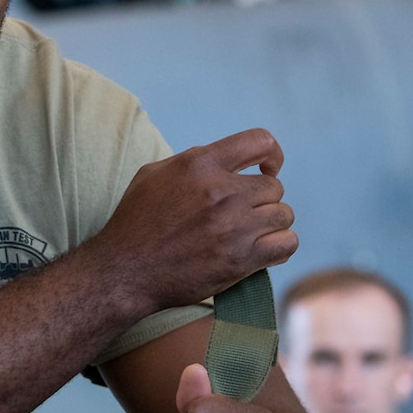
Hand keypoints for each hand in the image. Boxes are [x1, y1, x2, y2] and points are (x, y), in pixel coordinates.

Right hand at [93, 129, 293, 311]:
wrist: (126, 270)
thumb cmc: (136, 221)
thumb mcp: (154, 174)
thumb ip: (193, 160)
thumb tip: (225, 162)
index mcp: (200, 164)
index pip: (260, 142)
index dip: (272, 155)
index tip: (266, 169)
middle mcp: (221, 191)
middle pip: (274, 187)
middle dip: (263, 198)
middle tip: (245, 212)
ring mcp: (234, 226)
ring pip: (283, 215)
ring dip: (271, 223)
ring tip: (253, 232)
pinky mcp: (241, 259)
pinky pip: (287, 244)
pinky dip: (280, 246)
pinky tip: (264, 249)